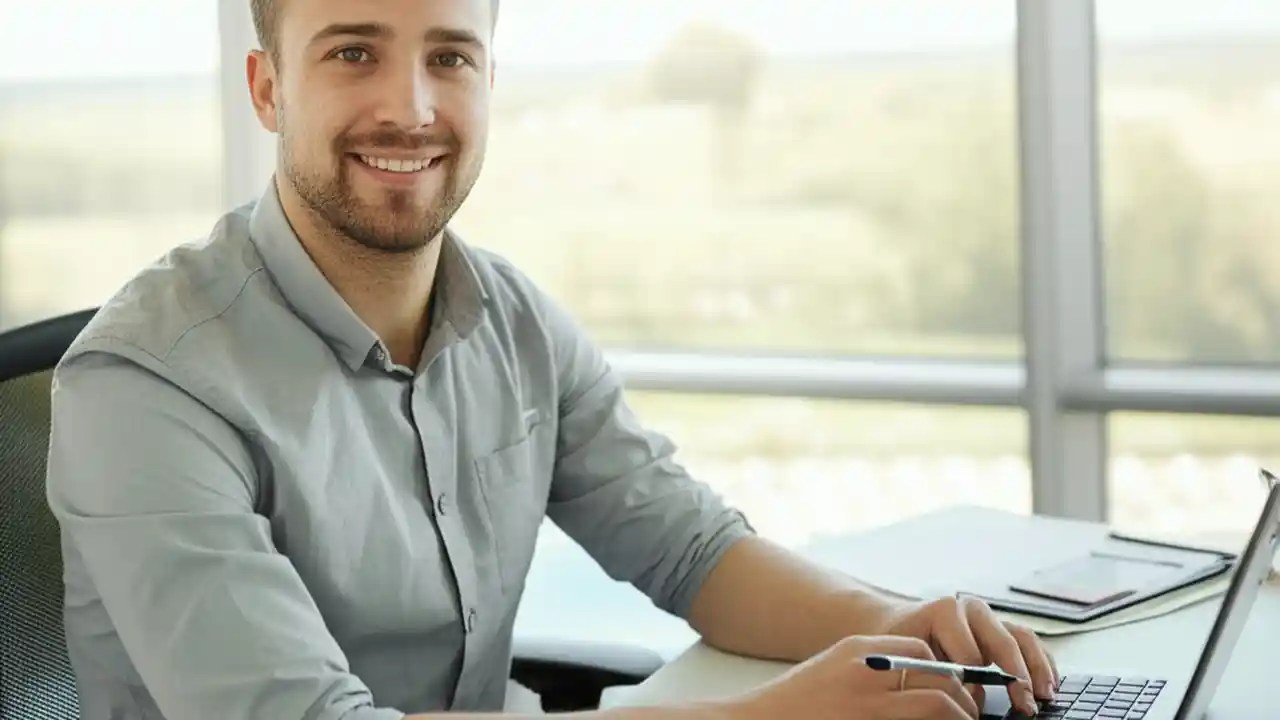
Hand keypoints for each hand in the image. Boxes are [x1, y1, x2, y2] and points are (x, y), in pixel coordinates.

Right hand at [726, 635, 978, 719]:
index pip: (921, 650)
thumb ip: (871, 667)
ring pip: (938, 705)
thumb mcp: (833, 668)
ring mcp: (868, 705)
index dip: (944, 672)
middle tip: (969, 716)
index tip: (951, 690)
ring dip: (957, 717)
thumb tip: (918, 680)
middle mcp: (867, 673)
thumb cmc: (795, 702)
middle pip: (939, 677)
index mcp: (858, 651)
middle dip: (962, 699)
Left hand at [881, 595, 1058, 715]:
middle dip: (1018, 676)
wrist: (899, 621)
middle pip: (1003, 641)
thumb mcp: (908, 655)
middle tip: (1026, 705)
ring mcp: (989, 616)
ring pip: (1023, 638)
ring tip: (1046, 696)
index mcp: (944, 611)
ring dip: (1038, 668)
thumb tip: (971, 698)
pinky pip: (1028, 641)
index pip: (968, 651)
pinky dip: (1042, 662)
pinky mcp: (1000, 627)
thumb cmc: (900, 639)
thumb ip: (936, 673)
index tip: (976, 703)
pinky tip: (1050, 683)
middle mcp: (971, 609)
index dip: (974, 681)